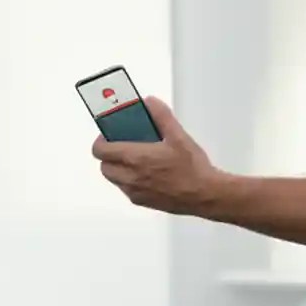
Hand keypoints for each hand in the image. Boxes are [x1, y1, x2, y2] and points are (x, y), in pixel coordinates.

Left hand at [90, 97, 220, 215]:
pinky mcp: (142, 202)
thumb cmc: (192, 167)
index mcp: (134, 158)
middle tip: (123, 146)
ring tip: (136, 160)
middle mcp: (130, 177)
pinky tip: (147, 173)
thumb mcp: (178, 135)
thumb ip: (161, 116)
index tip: (110, 135)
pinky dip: (129, 181)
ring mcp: (135, 192)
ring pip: (114, 179)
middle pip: (104, 166)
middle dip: (109, 155)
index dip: (101, 141)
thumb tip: (150, 103)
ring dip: (118, 169)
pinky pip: (126, 190)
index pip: (100, 150)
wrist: (205, 195)